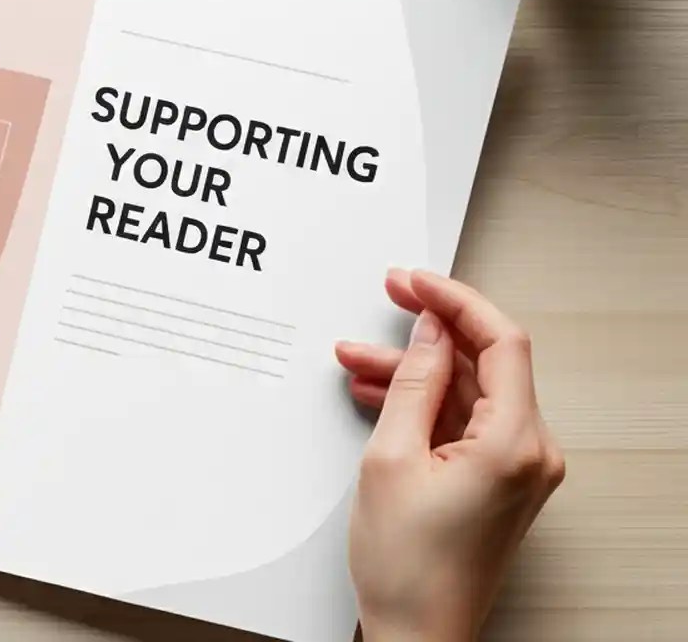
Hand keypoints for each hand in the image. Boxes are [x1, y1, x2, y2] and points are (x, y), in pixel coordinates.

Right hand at [335, 270, 564, 641]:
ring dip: (417, 373)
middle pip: (484, 364)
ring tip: (358, 361)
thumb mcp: (391, 458)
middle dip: (429, 333)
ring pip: (469, 392)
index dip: (455, 301)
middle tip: (390, 299)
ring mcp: (517, 468)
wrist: (418, 633)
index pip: (500, 342)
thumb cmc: (407, 568)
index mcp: (514, 444)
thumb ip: (414, 384)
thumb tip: (430, 334)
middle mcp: (530, 453)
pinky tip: (383, 396)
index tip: (416, 281)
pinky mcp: (498, 480)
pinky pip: (465, 422)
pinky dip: (426, 405)